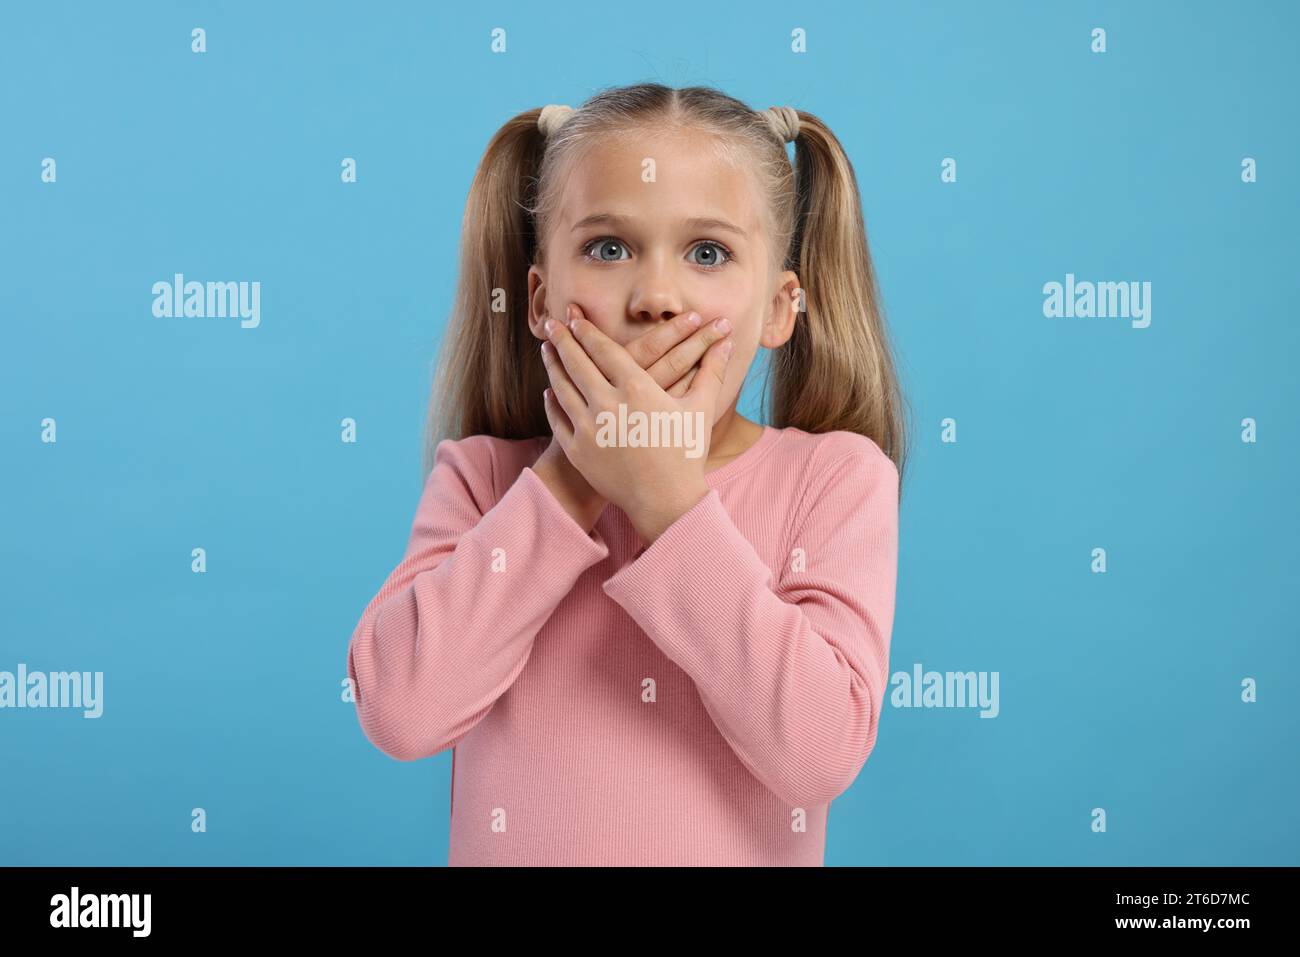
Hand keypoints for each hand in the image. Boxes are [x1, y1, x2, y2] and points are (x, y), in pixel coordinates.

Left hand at [540, 309, 733, 544]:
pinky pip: (558, 420)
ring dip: (553, 366)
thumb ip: (712, 371)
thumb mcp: (700, 409)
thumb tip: (729, 341)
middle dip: (563, 341)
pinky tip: (550, 392)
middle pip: (577, 364)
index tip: (576, 319)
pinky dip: (552, 403)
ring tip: (547, 351)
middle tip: (553, 324)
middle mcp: (608, 404)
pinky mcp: (577, 451)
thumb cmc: (686, 454)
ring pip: (562, 389)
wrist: (665, 500)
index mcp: (637, 389)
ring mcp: (589, 428)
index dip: (587, 332)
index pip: (604, 351)